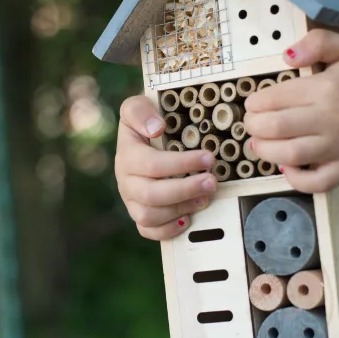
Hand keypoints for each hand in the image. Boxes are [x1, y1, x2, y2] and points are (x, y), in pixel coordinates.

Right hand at [115, 95, 217, 239]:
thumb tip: (156, 128)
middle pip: (151, 195)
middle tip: (212, 182)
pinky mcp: (139, 215)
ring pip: (149, 216)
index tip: (208, 158)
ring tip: (205, 197)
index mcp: (127, 155)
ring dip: (181, 208)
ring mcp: (131, 201)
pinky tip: (188, 218)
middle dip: (186, 190)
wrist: (142, 137)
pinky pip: (148, 231)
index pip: (152, 164)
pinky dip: (168, 229)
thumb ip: (139, 111)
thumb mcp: (138, 106)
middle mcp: (126, 181)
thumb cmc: (146, 122)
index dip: (182, 164)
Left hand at [244, 29, 338, 193]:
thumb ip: (317, 42)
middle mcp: (331, 118)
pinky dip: (296, 179)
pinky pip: (316, 182)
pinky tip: (286, 167)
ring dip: (265, 151)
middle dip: (253, 126)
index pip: (276, 98)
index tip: (252, 104)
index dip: (255, 102)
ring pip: (290, 155)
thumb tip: (287, 56)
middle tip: (251, 123)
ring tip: (258, 143)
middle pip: (277, 127)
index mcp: (326, 88)